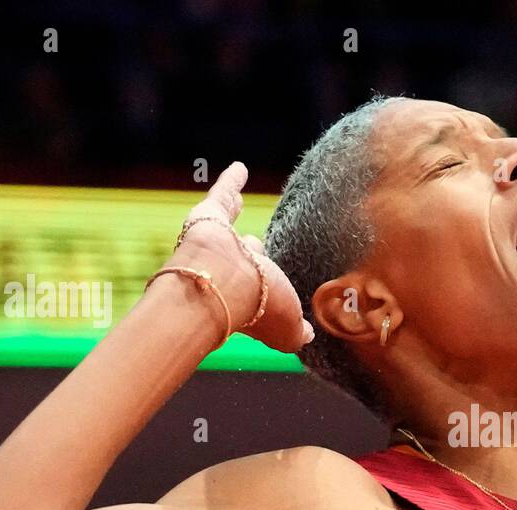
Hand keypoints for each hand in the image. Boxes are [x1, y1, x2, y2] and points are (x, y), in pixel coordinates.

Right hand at [165, 162, 310, 352]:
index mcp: (249, 298)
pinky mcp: (207, 219)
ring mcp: (217, 246)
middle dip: (249, 253)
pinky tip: (240, 168)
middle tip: (257, 243)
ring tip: (241, 201)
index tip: (275, 288)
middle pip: (242, 259)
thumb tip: (309, 335)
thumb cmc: (257, 308)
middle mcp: (231, 272)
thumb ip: (300, 333)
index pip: (259, 291)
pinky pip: (221, 196)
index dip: (266, 291)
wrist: (220, 287)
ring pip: (229, 228)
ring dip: (234, 214)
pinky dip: (230, 182)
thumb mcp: (289, 329)